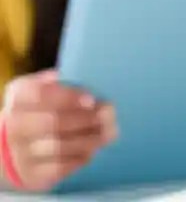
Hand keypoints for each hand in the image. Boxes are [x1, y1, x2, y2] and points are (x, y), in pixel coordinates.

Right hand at [1, 71, 115, 191]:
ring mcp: (21, 153)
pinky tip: (92, 149)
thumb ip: (49, 84)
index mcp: (18, 100)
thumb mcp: (36, 94)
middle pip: (52, 122)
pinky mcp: (33, 174)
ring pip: (59, 147)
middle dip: (85, 118)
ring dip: (89, 139)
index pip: (38, 95)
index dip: (66, 97)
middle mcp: (15, 127)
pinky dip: (80, 158)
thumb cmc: (35, 113)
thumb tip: (58, 75)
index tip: (91, 99)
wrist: (12, 151)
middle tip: (109, 114)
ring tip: (109, 132)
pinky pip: (60, 167)